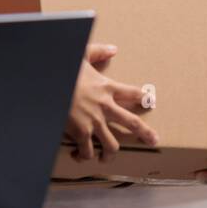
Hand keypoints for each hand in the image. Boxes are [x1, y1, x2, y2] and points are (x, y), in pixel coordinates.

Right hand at [64, 43, 158, 161]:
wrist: (53, 84)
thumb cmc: (66, 70)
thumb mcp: (83, 54)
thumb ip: (99, 52)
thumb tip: (113, 49)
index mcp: (108, 87)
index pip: (133, 93)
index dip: (143, 98)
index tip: (151, 102)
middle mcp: (106, 107)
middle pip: (133, 123)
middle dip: (145, 133)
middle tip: (153, 140)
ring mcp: (95, 122)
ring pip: (112, 145)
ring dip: (110, 154)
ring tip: (106, 158)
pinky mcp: (82, 133)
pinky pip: (88, 151)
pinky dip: (84, 156)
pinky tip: (78, 156)